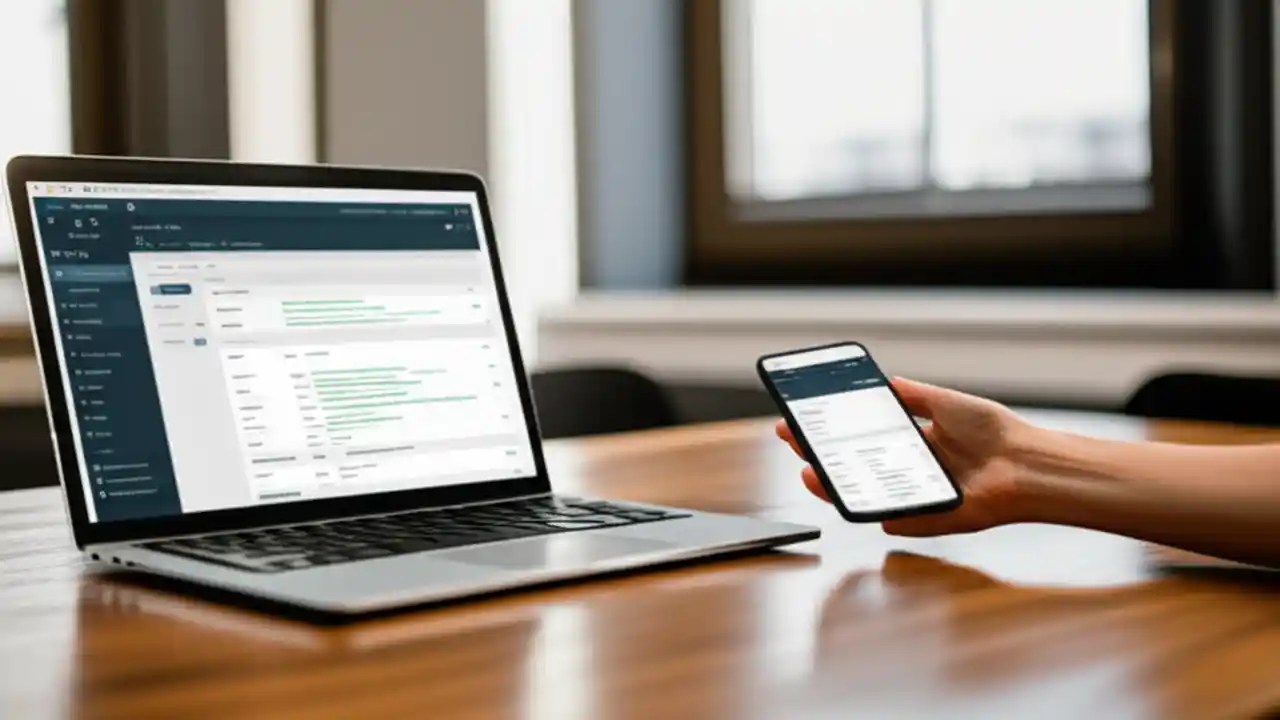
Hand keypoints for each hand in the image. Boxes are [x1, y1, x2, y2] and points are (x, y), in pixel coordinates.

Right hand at [775, 377, 1033, 536]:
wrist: (1030, 463)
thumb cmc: (998, 434)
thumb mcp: (948, 402)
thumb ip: (915, 395)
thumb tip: (885, 382)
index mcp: (911, 445)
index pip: (859, 439)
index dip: (829, 431)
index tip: (801, 419)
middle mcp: (908, 473)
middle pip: (853, 468)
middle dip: (817, 455)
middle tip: (793, 441)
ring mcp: (914, 498)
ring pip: (864, 495)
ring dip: (832, 487)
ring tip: (810, 472)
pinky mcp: (928, 520)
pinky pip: (894, 520)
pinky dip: (873, 513)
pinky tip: (850, 500)